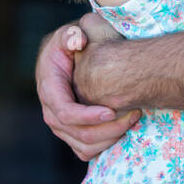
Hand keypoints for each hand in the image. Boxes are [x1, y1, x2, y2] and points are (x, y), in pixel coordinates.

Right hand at [35, 21, 138, 160]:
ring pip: (82, 146)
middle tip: (133, 115)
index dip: (87, 116)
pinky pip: (85, 150)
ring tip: (133, 121)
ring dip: (109, 139)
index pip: (64, 112)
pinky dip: (104, 146)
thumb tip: (78, 41)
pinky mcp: (71, 133)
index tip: (111, 111)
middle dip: (106, 129)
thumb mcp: (69, 34)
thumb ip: (71, 35)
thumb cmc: (72, 44)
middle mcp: (52, 111)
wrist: (70, 58)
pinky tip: (124, 131)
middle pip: (77, 134)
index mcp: (49, 89)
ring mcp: (61, 125)